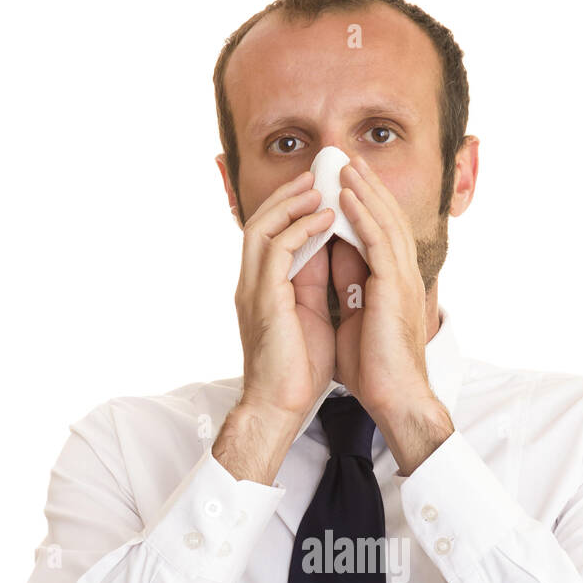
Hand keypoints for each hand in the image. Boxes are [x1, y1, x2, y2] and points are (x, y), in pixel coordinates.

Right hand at [233, 169, 335, 424]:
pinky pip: (277, 249)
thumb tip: (330, 250)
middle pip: (260, 220)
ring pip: (263, 226)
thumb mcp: (313, 315)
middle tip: (319, 175)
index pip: (271, 234)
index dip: (292, 208)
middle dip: (288, 194)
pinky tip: (325, 218)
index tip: (320, 190)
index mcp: (263, 288)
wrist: (281, 407)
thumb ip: (315, 282)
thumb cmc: (298, 371)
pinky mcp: (263, 299)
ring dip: (292, 203)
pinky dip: (301, 228)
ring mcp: (253, 290)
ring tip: (321, 186)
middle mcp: (252, 284)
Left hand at [330, 154, 433, 417]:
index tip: (345, 181)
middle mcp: (402, 275)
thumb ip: (347, 286)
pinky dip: (363, 215)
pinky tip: (348, 195)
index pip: (380, 232)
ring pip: (385, 221)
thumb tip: (334, 258)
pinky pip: (378, 241)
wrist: (393, 398)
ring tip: (345, 164)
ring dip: (364, 190)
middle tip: (345, 157)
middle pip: (387, 217)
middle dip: (367, 186)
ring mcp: (401, 279)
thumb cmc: (374, 369)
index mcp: (393, 283)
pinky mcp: (394, 288)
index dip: (365, 204)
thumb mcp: (353, 318)